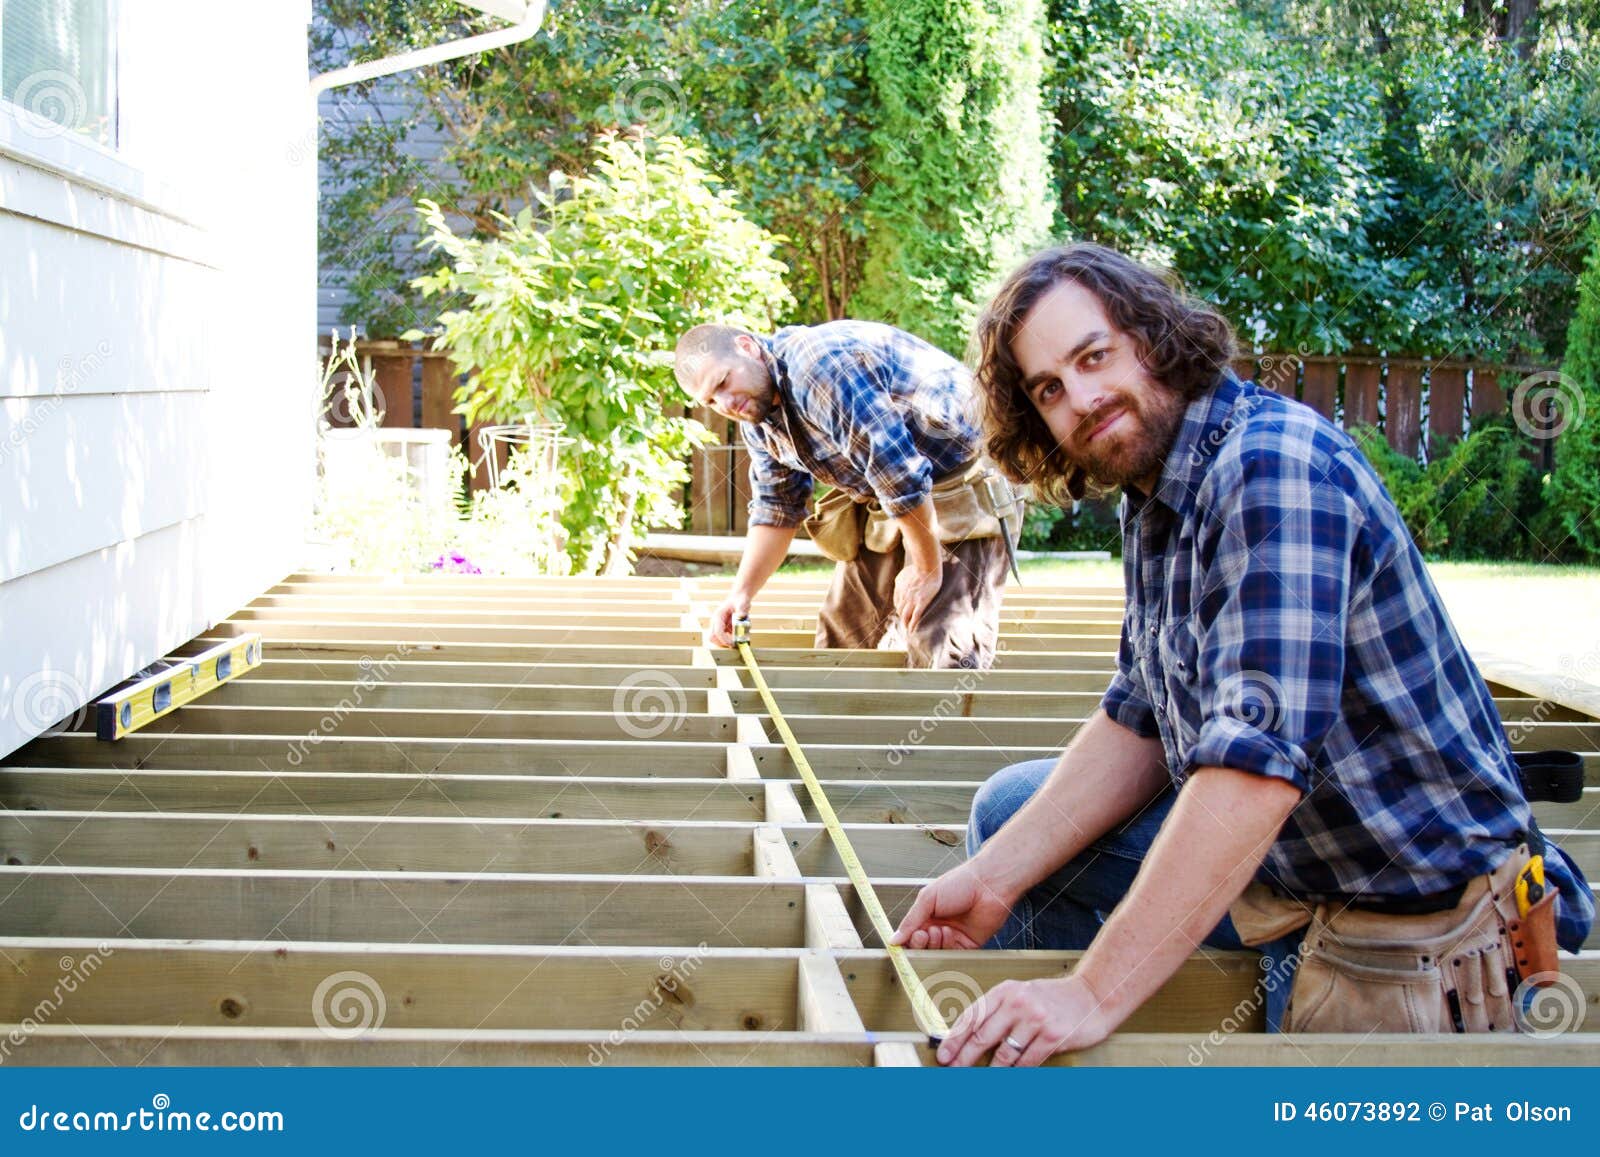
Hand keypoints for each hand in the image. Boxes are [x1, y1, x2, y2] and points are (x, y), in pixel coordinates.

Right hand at [710, 593, 751, 647]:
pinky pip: (723, 638)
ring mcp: (718, 626)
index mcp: (718, 616)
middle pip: (712, 637)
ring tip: (739, 639)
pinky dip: (730, 640)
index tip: (733, 644)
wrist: (740, 598)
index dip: (724, 639)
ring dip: (726, 642)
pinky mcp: (723, 629)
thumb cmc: (740, 600)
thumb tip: (741, 616)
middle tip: (735, 644)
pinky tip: (739, 635)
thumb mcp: (743, 603)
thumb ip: (742, 609)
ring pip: (717, 639)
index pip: (717, 632)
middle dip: (722, 643)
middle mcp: (716, 622)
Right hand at [890, 860, 1015, 950]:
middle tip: (923, 934)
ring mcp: (953, 937)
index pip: (910, 934)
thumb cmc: (960, 883)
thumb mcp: (928, 898)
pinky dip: (947, 947)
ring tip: (938, 930)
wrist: (989, 885)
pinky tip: (949, 933)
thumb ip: (911, 920)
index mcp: (927, 914)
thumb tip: (893, 939)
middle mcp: (938, 927)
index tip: (900, 944)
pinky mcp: (968, 945)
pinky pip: (952, 955)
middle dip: (920, 943)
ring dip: (934, 943)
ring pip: (936, 952)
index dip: (906, 940)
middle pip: (921, 946)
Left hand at [892, 562, 941, 632]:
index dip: (900, 609)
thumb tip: (899, 584)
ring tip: (907, 631)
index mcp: (899, 588)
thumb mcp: (904, 573)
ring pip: (905, 615)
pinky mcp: (921, 602)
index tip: (903, 614)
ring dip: (905, 624)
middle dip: (902, 619)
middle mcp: (903, 595)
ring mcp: (912, 599)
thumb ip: (901, 580)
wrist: (927, 566)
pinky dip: (912, 625)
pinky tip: (912, 630)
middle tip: (904, 625)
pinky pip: (915, 616)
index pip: (897, 603)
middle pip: (900, 610)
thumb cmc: (919, 568)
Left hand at [937, 975, 1116, 1067]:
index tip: (943, 1054)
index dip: (955, 1038)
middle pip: (983, 1036)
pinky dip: (1016, 1074)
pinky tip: (1009, 1079)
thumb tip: (969, 1036)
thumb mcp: (1021, 995)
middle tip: (954, 1072)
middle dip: (965, 1058)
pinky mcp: (1053, 1036)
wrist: (1092, 996)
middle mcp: (1018, 1002)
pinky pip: (1027, 1062)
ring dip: (991, 1072)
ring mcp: (1036, 1019)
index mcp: (1006, 991)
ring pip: (1004, 1054)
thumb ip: (998, 1011)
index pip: (973, 1015)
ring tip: (980, 1082)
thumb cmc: (1052, 998)